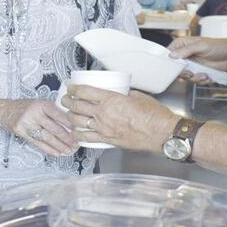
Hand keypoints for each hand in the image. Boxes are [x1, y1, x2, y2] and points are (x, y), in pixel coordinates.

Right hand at [0, 99, 77, 156]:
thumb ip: (52, 111)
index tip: (78, 130)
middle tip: (76, 144)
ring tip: (69, 151)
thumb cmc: (26, 107)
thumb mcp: (39, 103)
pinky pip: (37, 143)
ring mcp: (27, 124)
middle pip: (53, 128)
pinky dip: (48, 149)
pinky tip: (57, 153)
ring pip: (46, 137)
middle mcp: (34, 114)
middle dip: (66, 138)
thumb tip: (71, 122)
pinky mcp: (22, 133)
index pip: (58, 114)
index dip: (68, 123)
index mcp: (41, 104)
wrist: (5, 110)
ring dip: (59, 146)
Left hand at [62, 85, 177, 152]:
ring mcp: (104, 127)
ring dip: (70, 116)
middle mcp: (103, 113)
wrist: (161, 133)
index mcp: (110, 99)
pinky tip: (75, 132)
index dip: (74, 88)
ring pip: (78, 121)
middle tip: (65, 99)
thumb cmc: (153, 115)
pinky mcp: (107, 139)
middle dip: (67, 101)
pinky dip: (78, 134)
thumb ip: (124, 95)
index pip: (85, 91)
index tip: (70, 87)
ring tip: (67, 113)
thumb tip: (120, 93)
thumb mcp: (138, 96)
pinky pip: (86, 138)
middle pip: (77, 105)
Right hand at [167, 36, 226, 82]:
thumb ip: (186, 50)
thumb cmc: (218, 46)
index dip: (170, 62)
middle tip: (192, 73)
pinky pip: (194, 81)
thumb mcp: (201, 45)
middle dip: (185, 73)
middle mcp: (184, 56)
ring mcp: (191, 65)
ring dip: (196, 78)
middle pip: (175, 69)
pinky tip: (208, 75)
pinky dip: (202, 80)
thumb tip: (172, 55)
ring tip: (204, 74)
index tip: (177, 67)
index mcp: (182, 45)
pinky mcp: (197, 73)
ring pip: (185, 77)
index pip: (168, 54)